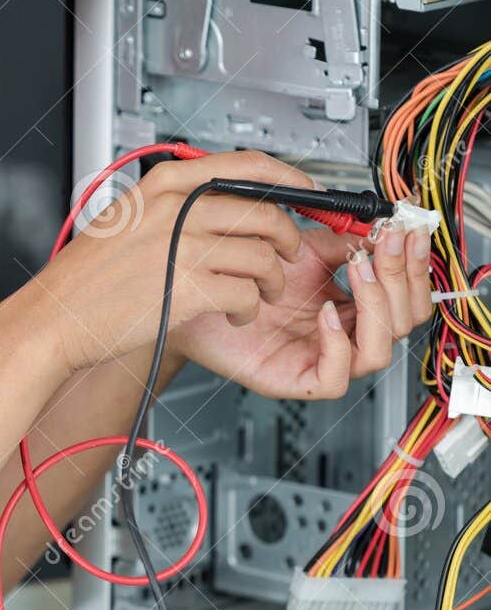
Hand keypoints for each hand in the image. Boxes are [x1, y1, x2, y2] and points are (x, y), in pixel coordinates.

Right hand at [28, 149, 315, 376]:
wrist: (56, 317)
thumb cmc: (87, 276)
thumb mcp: (129, 218)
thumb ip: (175, 203)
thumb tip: (231, 198)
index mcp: (165, 184)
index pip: (249, 166)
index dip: (292, 181)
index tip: (311, 195)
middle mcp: (178, 209)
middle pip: (266, 211)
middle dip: (289, 238)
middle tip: (287, 256)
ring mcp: (185, 248)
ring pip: (264, 256)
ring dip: (272, 281)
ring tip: (260, 294)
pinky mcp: (190, 289)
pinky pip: (248, 293)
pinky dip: (250, 308)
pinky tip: (236, 313)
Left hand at [169, 223, 433, 397]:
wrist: (195, 291)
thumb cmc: (240, 275)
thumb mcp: (300, 248)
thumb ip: (343, 241)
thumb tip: (380, 230)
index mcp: (351, 306)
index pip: (406, 297)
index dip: (413, 266)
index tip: (408, 232)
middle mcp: (343, 335)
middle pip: (403, 324)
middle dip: (400, 280)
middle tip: (383, 246)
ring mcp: (321, 359)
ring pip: (377, 352)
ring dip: (375, 306)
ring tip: (355, 270)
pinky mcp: (295, 379)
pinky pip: (335, 377)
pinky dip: (337, 344)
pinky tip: (324, 312)